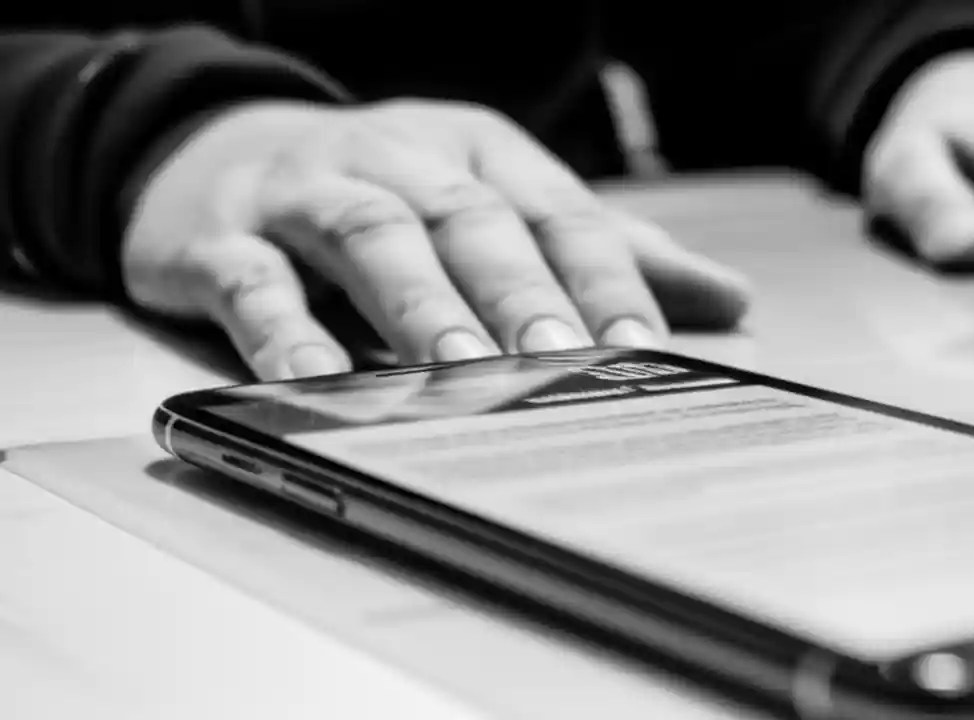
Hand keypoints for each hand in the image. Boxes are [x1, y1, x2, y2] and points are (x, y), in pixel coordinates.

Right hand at [123, 99, 750, 379]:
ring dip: (420, 301)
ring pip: (370, 233)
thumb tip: (728, 298)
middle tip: (560, 359)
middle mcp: (397, 158)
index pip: (554, 210)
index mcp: (476, 150)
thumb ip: (603, 252)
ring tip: (461, 364)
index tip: (644, 345)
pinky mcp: (221, 237)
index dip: (602, 275)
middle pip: (469, 219)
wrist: (216, 152)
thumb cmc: (387, 191)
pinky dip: (286, 327)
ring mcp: (305, 191)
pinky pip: (254, 280)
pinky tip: (317, 376)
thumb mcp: (497, 202)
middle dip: (520, 291)